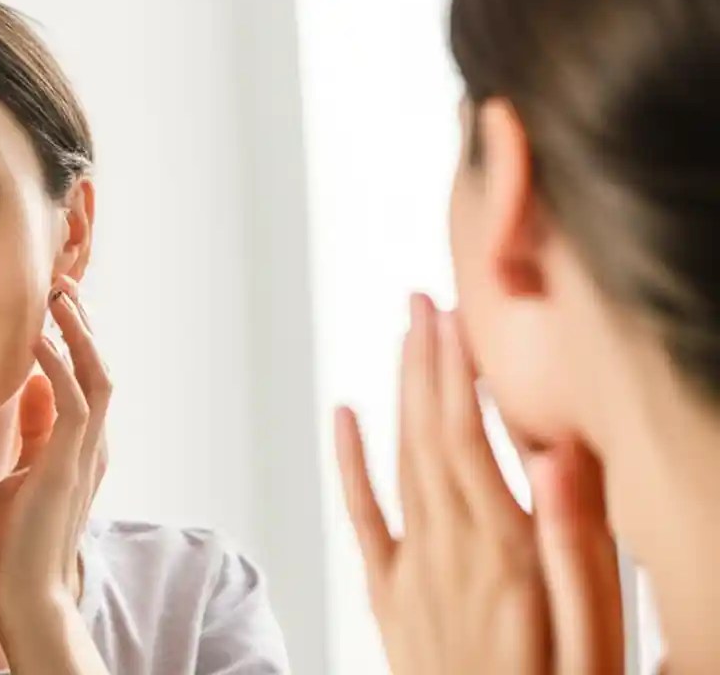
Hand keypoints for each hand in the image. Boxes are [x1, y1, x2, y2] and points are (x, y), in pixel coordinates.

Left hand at [0, 280, 109, 673]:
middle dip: (82, 323)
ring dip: (78, 332)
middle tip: (60, 283)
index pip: (87, 379)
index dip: (76, 338)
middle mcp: (92, 446)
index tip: (53, 303)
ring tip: (57, 294)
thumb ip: (33, 433)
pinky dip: (59, 362)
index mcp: (80, 448)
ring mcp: (85, 454)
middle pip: (100, 368)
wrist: (23, 594)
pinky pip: (72, 399)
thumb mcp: (22, 473)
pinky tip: (38, 335)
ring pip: (97, 376)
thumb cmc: (15, 542)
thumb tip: (31, 389)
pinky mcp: (67, 465)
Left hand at [335, 294, 622, 673]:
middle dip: (424, 362)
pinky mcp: (390, 596)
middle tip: (421, 300)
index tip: (454, 316)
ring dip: (398, 393)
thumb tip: (556, 453)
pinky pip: (362, 517)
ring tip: (403, 336)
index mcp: (502, 552)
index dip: (455, 373)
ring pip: (397, 462)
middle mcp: (447, 551)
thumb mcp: (593, 636)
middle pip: (425, 435)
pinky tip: (343, 415)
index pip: (465, 438)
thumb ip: (577, 546)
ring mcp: (411, 572)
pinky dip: (349, 462)